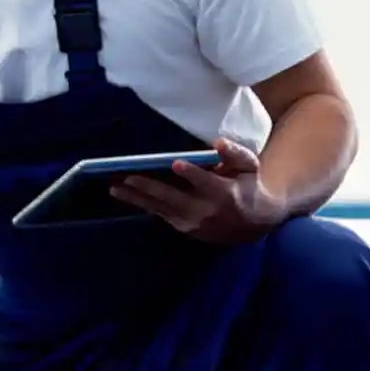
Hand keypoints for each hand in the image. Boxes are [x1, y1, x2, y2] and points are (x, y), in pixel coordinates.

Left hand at [109, 137, 288, 243]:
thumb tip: (218, 142)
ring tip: (114, 188)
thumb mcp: (249, 167)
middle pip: (174, 198)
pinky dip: (141, 205)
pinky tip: (123, 195)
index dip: (191, 174)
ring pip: (161, 209)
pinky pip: (159, 214)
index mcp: (225, 193)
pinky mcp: (183, 228)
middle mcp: (206, 211)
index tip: (176, 164)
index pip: (206, 182)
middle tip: (128, 177)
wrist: (255, 224)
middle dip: (150, 188)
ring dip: (136, 198)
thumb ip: (234, 154)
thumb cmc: (248, 185)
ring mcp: (193, 223)